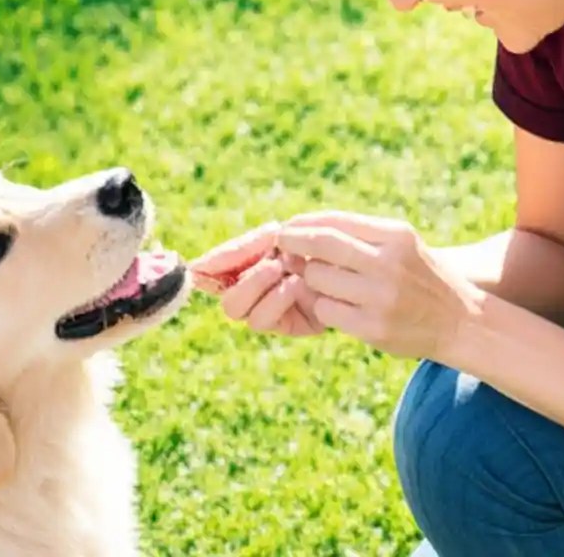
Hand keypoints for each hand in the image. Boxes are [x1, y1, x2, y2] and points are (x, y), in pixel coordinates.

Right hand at [188, 222, 324, 335]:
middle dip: (242, 276)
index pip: (213, 268)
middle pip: (222, 293)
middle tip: (273, 263)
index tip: (203, 263)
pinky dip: (276, 299)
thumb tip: (213, 259)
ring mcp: (266, 309)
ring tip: (285, 271)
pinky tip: (297, 286)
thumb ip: (255, 245)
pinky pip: (261, 319)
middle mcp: (252, 290)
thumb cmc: (322, 246)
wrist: (360, 266)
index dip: (209, 265)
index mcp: (248, 264)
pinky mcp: (284, 324)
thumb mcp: (287, 239)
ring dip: (257, 286)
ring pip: (236, 308)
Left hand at [275, 211, 485, 359]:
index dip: (304, 224)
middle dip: (294, 246)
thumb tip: (303, 229)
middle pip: (321, 246)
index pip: (336, 222)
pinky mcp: (373, 328)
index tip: (286, 227)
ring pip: (318, 279)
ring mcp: (381, 297)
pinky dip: (322, 307)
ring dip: (311, 281)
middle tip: (283, 251)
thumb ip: (361, 235)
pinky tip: (336, 307)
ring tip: (323, 284)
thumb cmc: (421, 278)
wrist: (462, 323)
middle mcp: (389, 263)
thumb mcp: (403, 245)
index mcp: (397, 236)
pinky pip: (325, 310)